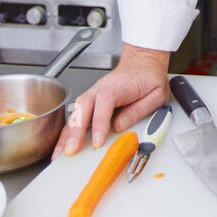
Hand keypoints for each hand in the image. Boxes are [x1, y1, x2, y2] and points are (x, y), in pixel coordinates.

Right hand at [52, 45, 170, 155]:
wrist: (143, 63)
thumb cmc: (149, 78)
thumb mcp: (156, 94)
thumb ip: (138, 110)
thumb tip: (120, 127)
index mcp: (118, 86)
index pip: (105, 103)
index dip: (99, 123)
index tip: (98, 142)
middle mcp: (101, 89)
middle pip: (83, 107)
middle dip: (75, 131)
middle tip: (71, 150)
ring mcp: (93, 94)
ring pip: (75, 111)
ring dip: (66, 133)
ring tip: (60, 153)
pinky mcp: (90, 101)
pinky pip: (76, 115)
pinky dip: (68, 131)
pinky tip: (63, 144)